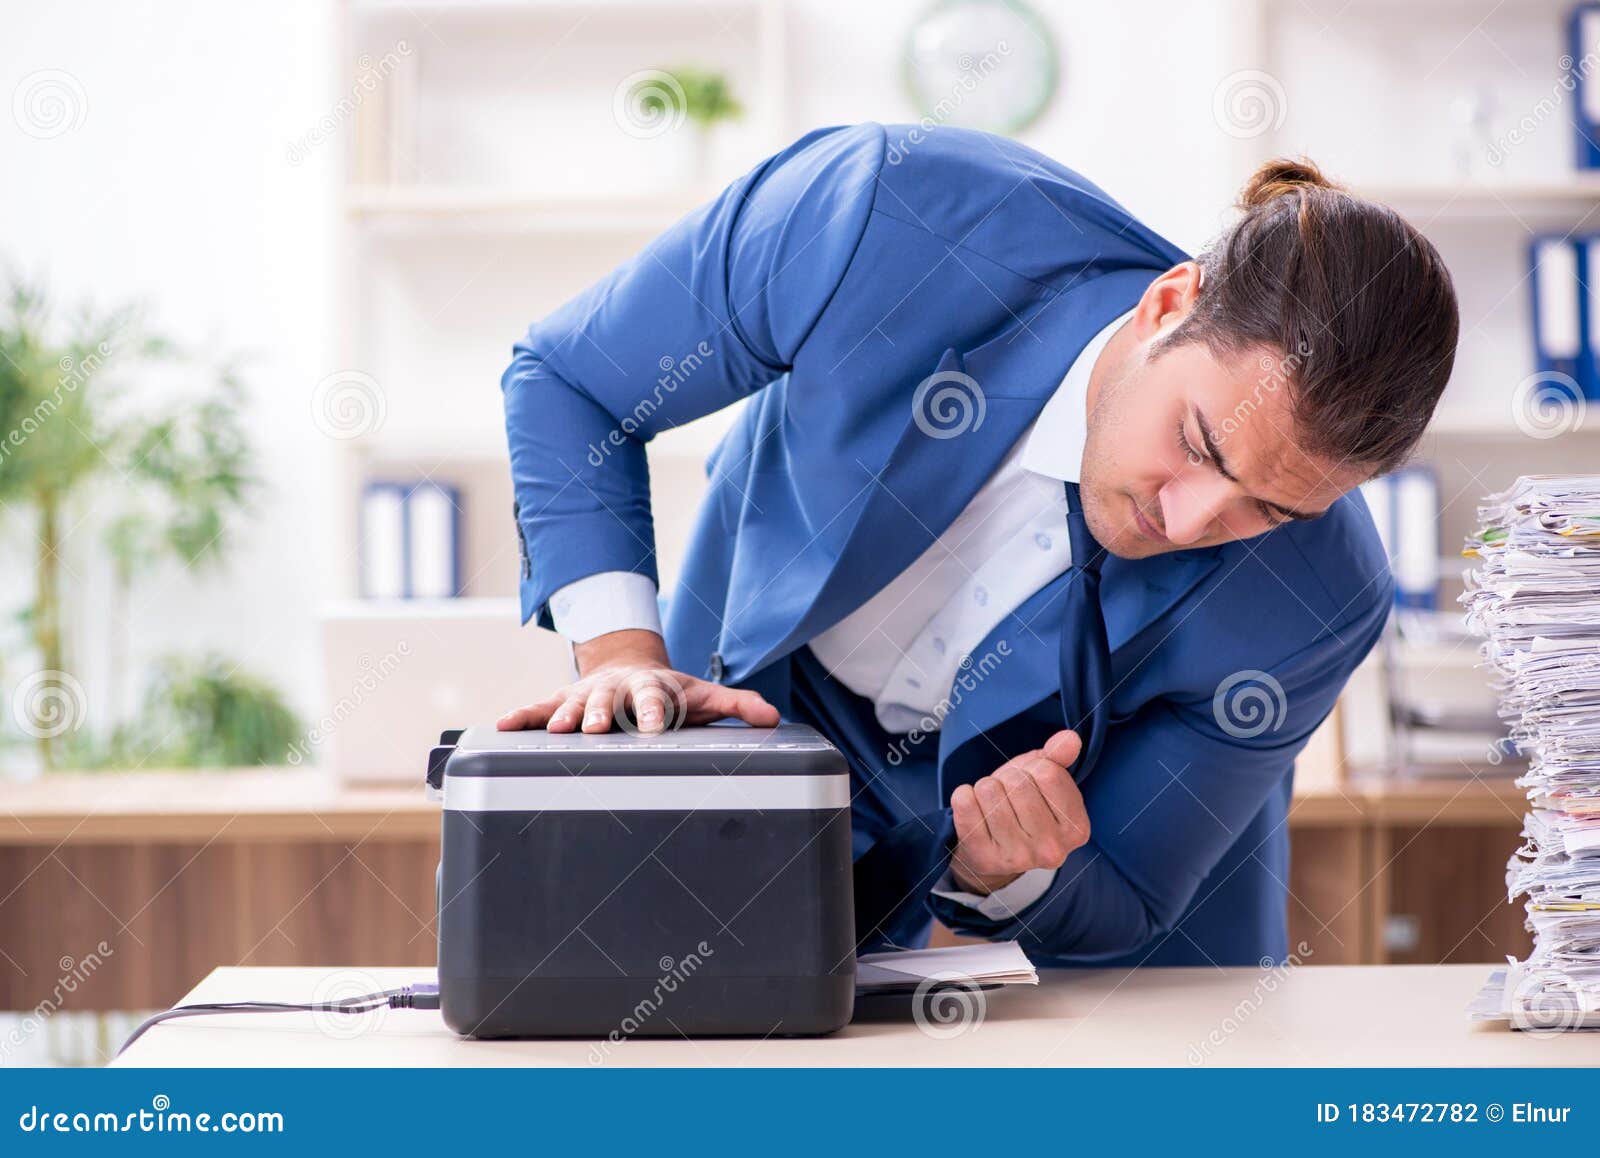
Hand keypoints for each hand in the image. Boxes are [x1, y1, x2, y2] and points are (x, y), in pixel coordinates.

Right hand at [496, 629, 779, 735]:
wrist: (631, 665)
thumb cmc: (671, 692)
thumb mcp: (705, 695)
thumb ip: (737, 704)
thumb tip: (773, 717)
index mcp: (653, 688)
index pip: (656, 697)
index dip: (655, 709)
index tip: (654, 725)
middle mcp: (618, 689)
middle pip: (611, 699)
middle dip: (604, 713)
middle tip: (599, 729)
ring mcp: (588, 694)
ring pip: (574, 703)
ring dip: (565, 715)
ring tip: (554, 730)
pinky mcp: (564, 700)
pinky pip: (539, 706)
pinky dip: (523, 714)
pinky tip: (502, 724)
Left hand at [948, 730, 1090, 895]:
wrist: (992, 850)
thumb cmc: (1021, 808)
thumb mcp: (1044, 780)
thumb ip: (1059, 757)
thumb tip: (1070, 738)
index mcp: (1075, 828)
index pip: (1048, 773)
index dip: (1033, 768)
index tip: (1031, 783)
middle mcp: (1052, 849)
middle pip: (1018, 782)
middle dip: (1008, 778)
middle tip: (1009, 796)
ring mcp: (1018, 857)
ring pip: (990, 790)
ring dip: (986, 787)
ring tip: (993, 804)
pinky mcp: (985, 857)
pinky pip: (964, 804)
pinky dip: (963, 796)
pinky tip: (973, 808)